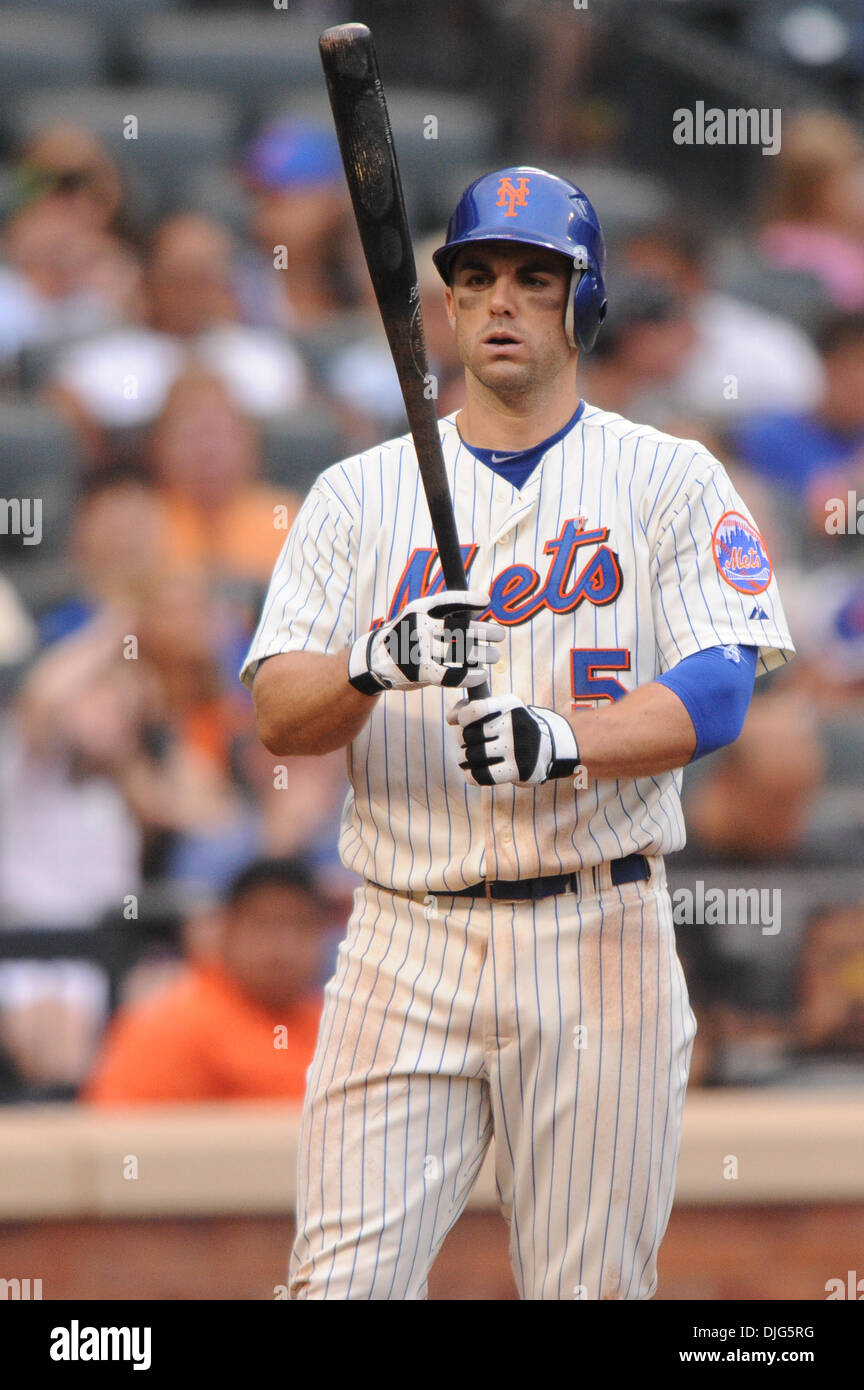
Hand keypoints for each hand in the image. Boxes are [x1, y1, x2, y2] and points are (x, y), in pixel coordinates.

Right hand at [348, 590, 503, 694]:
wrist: (376, 658)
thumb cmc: (407, 634)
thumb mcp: (417, 615)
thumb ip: (441, 612)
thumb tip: (480, 604)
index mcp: (419, 608)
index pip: (447, 601)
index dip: (468, 600)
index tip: (487, 601)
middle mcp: (419, 627)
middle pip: (460, 629)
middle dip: (485, 632)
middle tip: (500, 635)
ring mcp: (418, 650)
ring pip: (460, 653)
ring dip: (483, 654)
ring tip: (495, 655)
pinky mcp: (419, 672)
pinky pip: (451, 676)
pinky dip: (470, 676)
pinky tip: (482, 675)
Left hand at [446, 693, 580, 785]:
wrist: (549, 747)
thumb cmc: (512, 727)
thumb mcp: (498, 710)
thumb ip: (470, 708)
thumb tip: (450, 719)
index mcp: (510, 704)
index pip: (475, 709)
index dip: (462, 718)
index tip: (463, 723)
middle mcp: (516, 724)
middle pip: (469, 734)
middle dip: (462, 740)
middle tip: (467, 743)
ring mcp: (518, 748)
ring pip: (473, 755)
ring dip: (463, 759)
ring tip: (466, 758)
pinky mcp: (519, 770)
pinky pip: (483, 775)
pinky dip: (471, 775)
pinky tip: (470, 773)